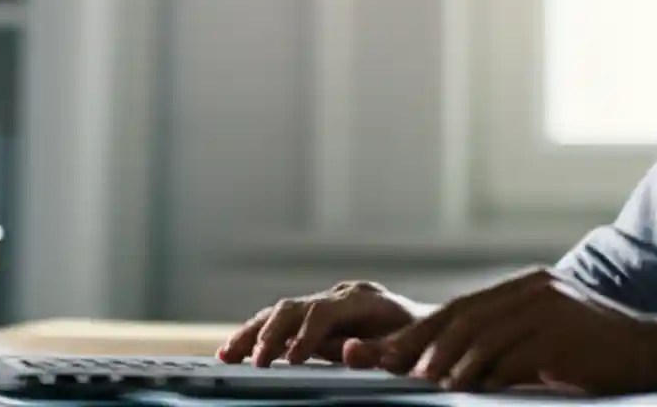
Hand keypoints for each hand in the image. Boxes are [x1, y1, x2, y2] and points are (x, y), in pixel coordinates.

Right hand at [217, 281, 419, 366]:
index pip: (324, 311)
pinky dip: (257, 335)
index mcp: (364, 299)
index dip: (305, 335)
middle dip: (269, 333)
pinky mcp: (315, 317)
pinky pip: (281, 322)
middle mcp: (340, 295)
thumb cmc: (421, 347)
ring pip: (280, 313)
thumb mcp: (407, 351)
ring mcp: (326, 303)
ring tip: (227, 354)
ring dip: (253, 333)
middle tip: (252, 361)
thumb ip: (378, 351)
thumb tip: (347, 351)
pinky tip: (234, 350)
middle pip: (294, 307)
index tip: (291, 360)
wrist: (429, 335)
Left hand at [346, 268, 648, 393]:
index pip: (462, 308)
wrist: (654, 354)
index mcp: (525, 287)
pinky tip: (469, 389)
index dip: (424, 331)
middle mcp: (533, 291)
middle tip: (393, 365)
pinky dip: (487, 374)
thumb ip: (505, 338)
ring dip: (451, 361)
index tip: (391, 352)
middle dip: (423, 343)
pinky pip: (513, 355)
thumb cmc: (595, 353)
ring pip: (483, 334)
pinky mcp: (562, 334)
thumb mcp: (546, 332)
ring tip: (428, 381)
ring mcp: (548, 309)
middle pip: (463, 316)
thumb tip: (452, 364)